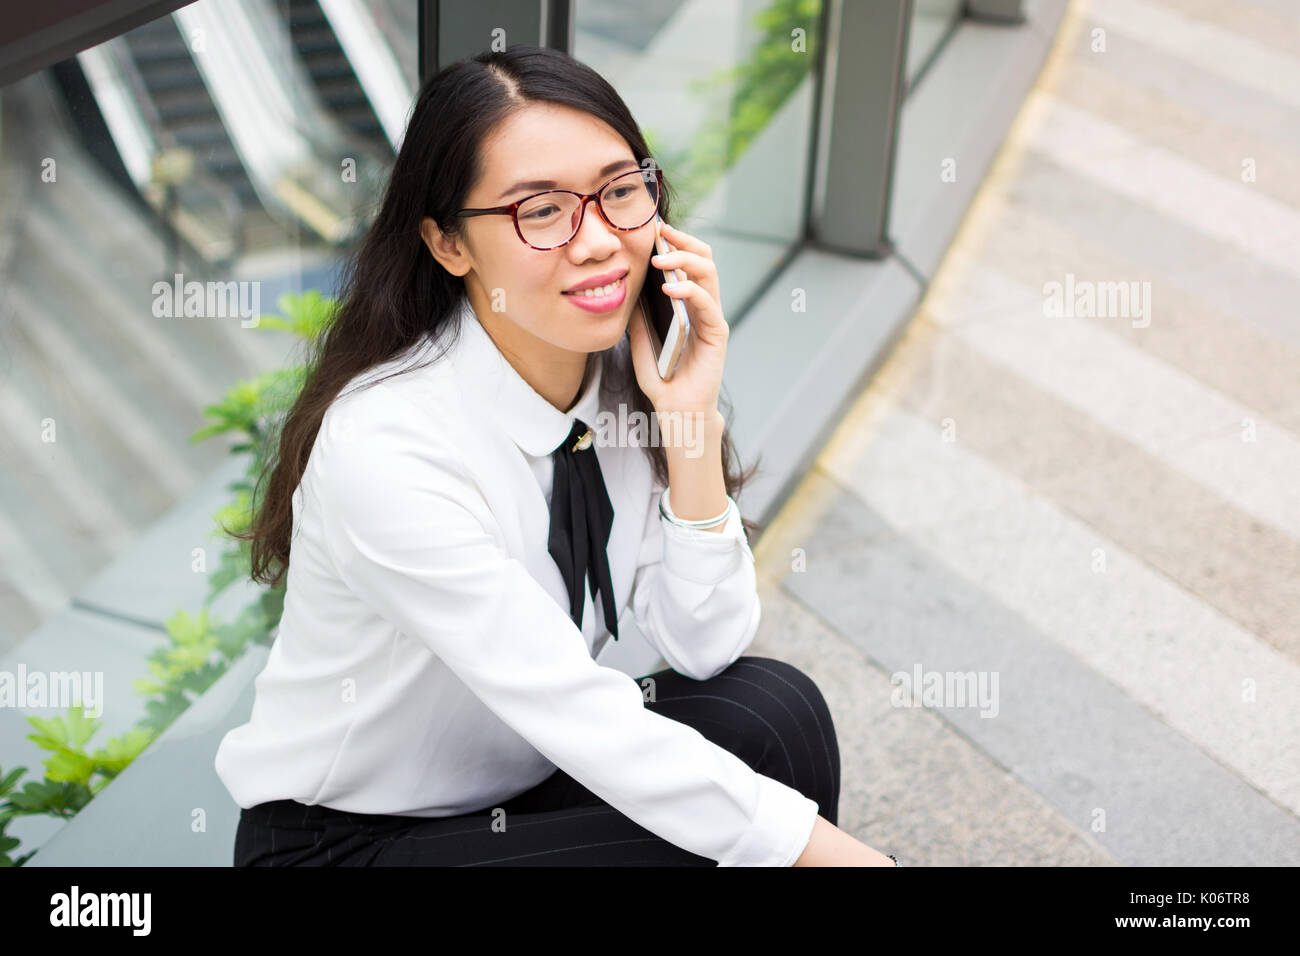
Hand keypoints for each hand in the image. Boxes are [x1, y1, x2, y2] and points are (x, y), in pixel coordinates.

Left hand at [627, 220, 728, 419]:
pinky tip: (669, 287)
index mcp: (687, 303)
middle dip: (683, 241)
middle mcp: (703, 306)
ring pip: (709, 272)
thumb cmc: (662, 379)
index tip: (652, 229)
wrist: (677, 410)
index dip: (673, 242)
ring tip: (659, 259)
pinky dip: (689, 289)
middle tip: (660, 233)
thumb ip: (637, 315)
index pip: (687, 262)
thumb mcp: (639, 340)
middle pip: (703, 258)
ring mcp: (712, 317)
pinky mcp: (717, 332)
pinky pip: (707, 302)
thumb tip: (626, 286)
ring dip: (684, 259)